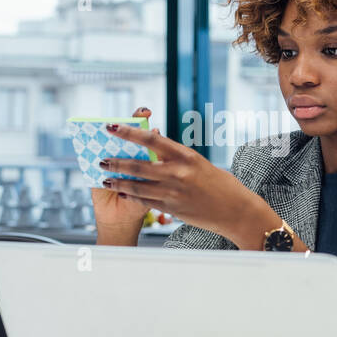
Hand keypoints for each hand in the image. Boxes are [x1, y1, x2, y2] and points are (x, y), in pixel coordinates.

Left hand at [99, 116, 270, 244]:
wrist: (235, 210)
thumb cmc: (220, 184)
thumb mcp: (198, 163)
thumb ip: (175, 156)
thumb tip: (156, 144)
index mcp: (185, 155)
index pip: (151, 138)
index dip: (129, 132)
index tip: (112, 126)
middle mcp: (177, 172)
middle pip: (138, 164)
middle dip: (116, 161)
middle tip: (102, 159)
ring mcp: (173, 191)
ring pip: (137, 185)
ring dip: (118, 181)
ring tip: (105, 179)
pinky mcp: (172, 208)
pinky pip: (144, 201)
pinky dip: (130, 196)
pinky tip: (121, 193)